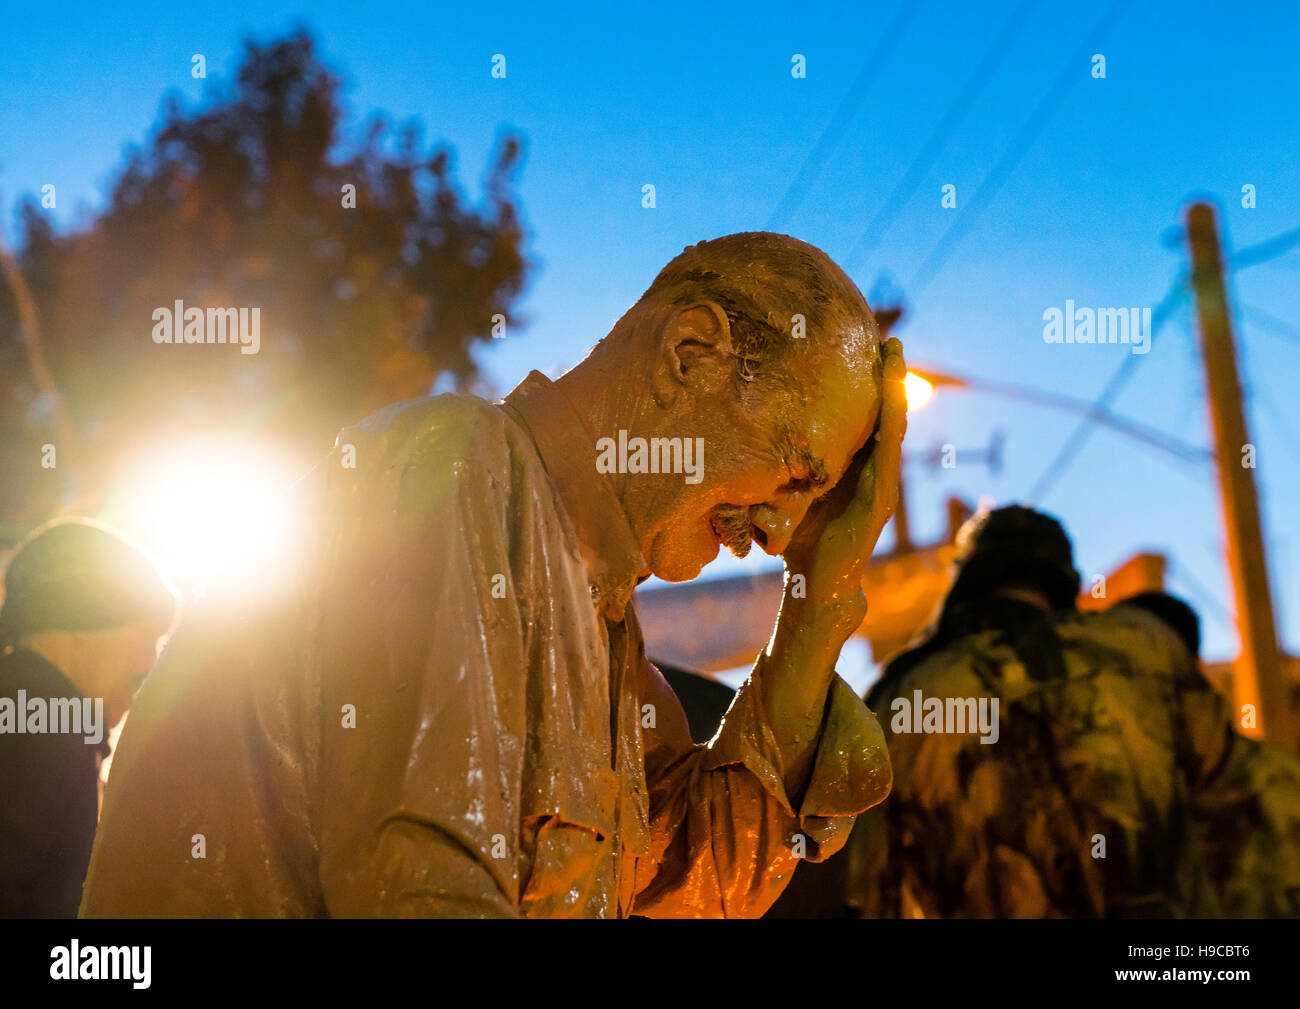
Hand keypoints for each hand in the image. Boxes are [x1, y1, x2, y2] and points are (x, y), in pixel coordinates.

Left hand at [779, 336, 907, 635]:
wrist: (814, 588)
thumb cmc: (797, 541)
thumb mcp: (785, 493)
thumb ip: (775, 466)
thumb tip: (734, 436)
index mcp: (850, 466)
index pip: (861, 416)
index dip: (865, 383)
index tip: (863, 345)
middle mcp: (869, 471)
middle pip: (881, 415)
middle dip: (887, 377)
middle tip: (890, 337)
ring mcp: (879, 486)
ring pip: (891, 430)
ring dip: (897, 395)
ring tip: (896, 359)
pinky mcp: (880, 504)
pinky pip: (889, 460)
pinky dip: (893, 431)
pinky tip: (894, 407)